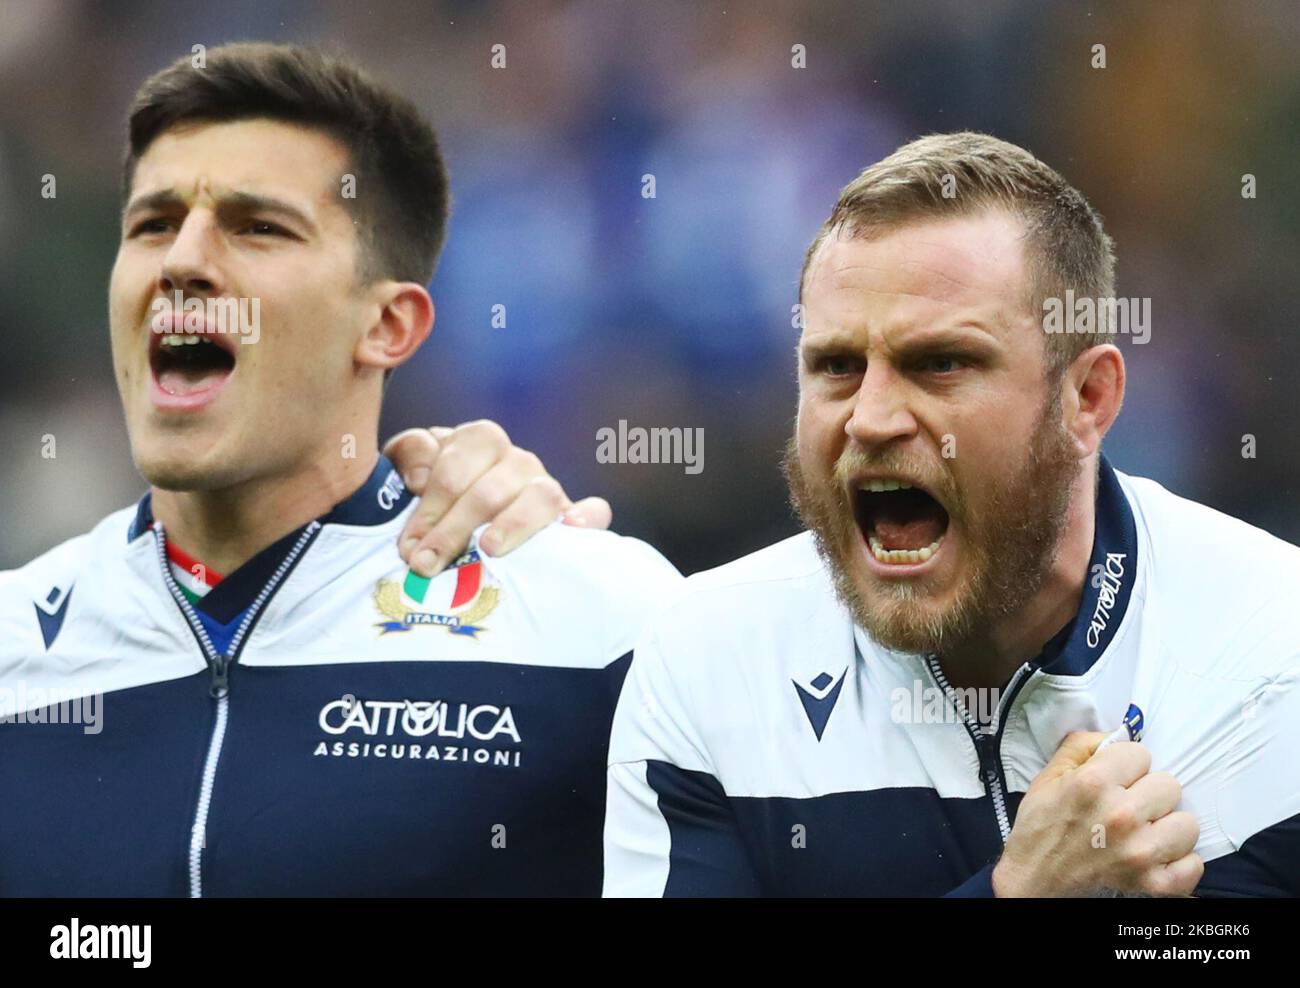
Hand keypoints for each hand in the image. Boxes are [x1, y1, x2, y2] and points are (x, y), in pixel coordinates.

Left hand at [382, 421, 611, 576]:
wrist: (463, 520)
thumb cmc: (433, 496)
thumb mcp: (407, 470)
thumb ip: (409, 455)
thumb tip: (421, 478)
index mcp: (480, 442)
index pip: (456, 465)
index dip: (430, 506)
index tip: (409, 545)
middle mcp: (518, 461)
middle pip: (490, 489)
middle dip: (454, 529)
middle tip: (427, 565)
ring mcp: (547, 488)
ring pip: (540, 495)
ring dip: (512, 524)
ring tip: (488, 550)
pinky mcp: (571, 517)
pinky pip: (594, 511)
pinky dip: (587, 517)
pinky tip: (571, 529)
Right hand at [991, 732, 1202, 896]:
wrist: (1034, 875)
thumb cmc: (1042, 823)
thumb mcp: (1051, 772)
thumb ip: (1084, 745)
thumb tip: (1118, 735)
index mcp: (1094, 781)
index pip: (1142, 753)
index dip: (1126, 764)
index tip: (1113, 779)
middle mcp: (1121, 814)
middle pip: (1170, 785)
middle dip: (1148, 792)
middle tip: (1128, 805)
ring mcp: (1140, 852)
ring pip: (1187, 824)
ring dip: (1167, 827)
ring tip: (1144, 831)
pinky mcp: (1153, 883)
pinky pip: (1193, 865)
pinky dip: (1179, 862)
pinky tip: (1156, 856)